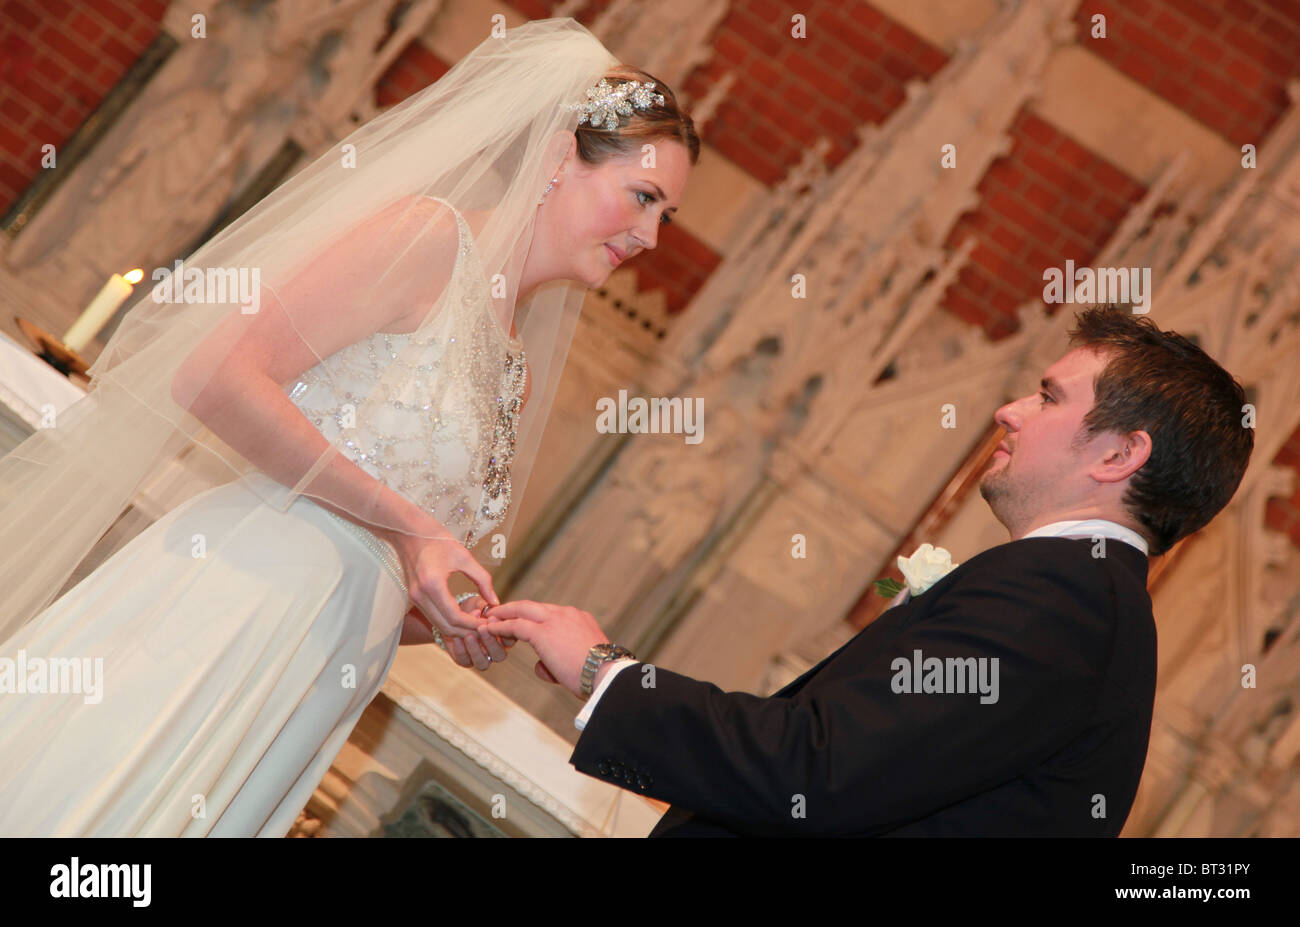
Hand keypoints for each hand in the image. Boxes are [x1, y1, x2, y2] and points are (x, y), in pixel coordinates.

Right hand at [388, 528, 499, 657]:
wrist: (410, 532)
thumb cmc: (438, 540)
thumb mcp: (465, 557)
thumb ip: (482, 580)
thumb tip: (495, 601)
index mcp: (433, 584)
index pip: (454, 617)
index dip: (473, 624)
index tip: (488, 623)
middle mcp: (420, 596)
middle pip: (446, 626)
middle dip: (467, 630)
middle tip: (485, 626)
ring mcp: (415, 598)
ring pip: (438, 625)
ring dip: (458, 628)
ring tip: (477, 622)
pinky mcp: (415, 598)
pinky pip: (433, 617)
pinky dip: (449, 621)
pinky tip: (464, 615)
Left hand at [482, 600, 609, 696]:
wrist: (605, 675)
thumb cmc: (597, 675)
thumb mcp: (579, 662)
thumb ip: (556, 660)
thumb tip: (539, 665)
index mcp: (579, 618)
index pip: (550, 613)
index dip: (533, 616)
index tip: (522, 620)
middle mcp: (567, 614)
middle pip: (533, 606)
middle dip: (514, 608)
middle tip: (498, 611)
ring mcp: (555, 620)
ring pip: (523, 610)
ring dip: (504, 613)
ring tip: (489, 618)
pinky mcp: (542, 632)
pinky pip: (516, 625)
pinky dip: (501, 626)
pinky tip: (490, 628)